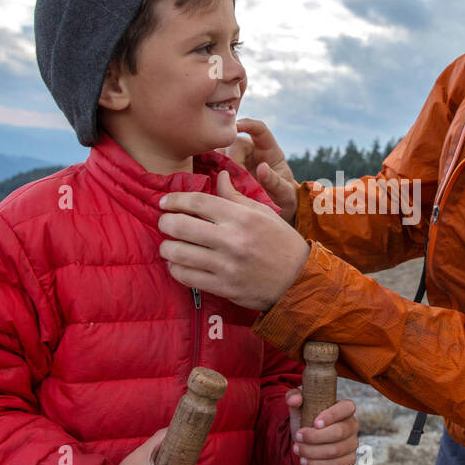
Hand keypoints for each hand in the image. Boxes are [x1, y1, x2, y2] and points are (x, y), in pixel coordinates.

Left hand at [158, 170, 310, 310]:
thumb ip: (237, 196)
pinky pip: (187, 277)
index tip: (165, 201)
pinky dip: (176, 269)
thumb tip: (220, 176)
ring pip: (178, 253)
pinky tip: (178, 264)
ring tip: (169, 245)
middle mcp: (233, 239)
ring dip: (167, 247)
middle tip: (165, 222)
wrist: (299, 280)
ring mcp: (227, 265)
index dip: (176, 199)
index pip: (199, 201)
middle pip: (181, 225)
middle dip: (165, 222)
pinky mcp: (224, 287)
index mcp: (242, 217)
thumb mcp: (263, 213)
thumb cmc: (281, 243)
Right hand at [219, 118, 297, 224]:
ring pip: (221, 154)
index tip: (236, 126)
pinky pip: (214, 167)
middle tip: (236, 180)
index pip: (259, 129)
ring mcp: (237, 161)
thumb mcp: (285, 193)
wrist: (277, 212)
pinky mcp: (226, 173)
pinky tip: (215, 185)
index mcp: (269, 150)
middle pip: (234, 143)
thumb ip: (276, 182)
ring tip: (228, 185)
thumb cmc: (284, 199)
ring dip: (221, 167)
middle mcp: (251, 151)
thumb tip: (262, 168)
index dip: (248, 124)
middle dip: (232, 159)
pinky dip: (213, 174)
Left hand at [286, 390, 358, 464]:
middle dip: (315, 437)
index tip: (315, 423)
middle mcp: (353, 425)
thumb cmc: (307, 416)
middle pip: (339, 433)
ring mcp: (353, 443)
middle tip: (298, 436)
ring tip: (297, 449)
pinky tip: (305, 461)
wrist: (308, 437)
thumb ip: (294, 397)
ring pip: (335, 451)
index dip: (332, 416)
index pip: (346, 408)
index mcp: (346, 408)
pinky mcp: (349, 459)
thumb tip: (294, 400)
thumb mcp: (300, 404)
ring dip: (313, 452)